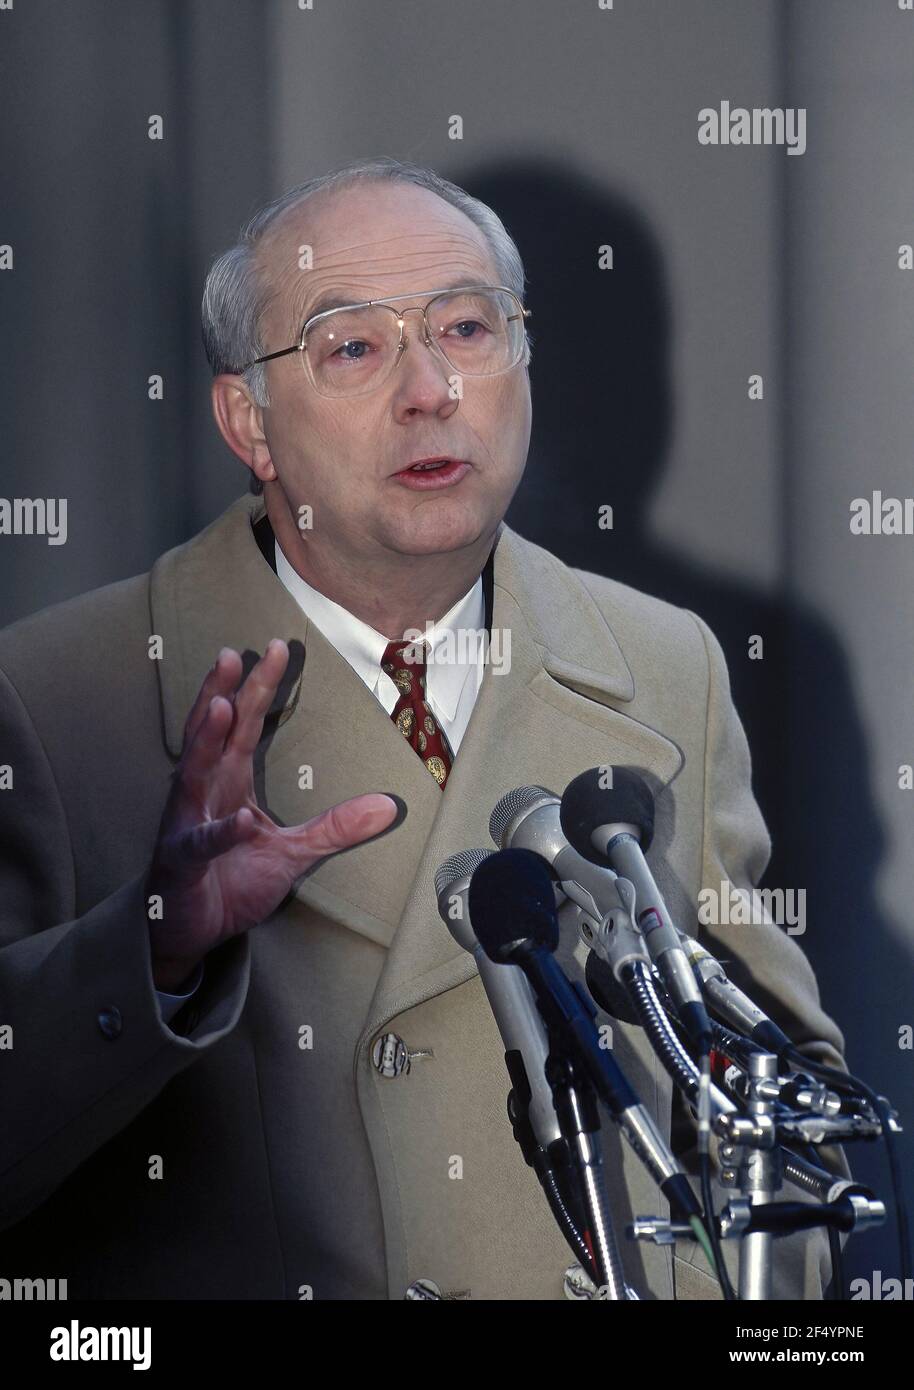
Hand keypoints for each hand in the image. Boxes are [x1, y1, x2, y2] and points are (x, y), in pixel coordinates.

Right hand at [146, 639, 396, 989]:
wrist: (192, 931)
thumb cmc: (231, 881)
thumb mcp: (295, 852)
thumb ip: (336, 827)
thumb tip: (390, 806)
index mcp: (228, 781)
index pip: (243, 724)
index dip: (258, 687)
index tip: (277, 648)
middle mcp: (203, 792)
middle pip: (211, 733)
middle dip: (221, 692)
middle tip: (232, 653)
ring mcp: (188, 824)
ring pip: (193, 774)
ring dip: (206, 741)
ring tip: (221, 706)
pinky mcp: (183, 861)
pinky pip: (203, 843)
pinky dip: (222, 831)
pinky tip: (242, 819)